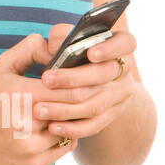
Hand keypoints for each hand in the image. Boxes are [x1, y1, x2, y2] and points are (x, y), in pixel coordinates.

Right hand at [0, 33, 84, 164]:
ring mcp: (29, 147)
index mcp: (20, 95)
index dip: (82, 84)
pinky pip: (63, 149)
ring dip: (72, 121)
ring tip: (67, 111)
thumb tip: (58, 46)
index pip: (71, 91)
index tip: (84, 80)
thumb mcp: (3, 65)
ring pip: (71, 131)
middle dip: (81, 103)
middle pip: (74, 112)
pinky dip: (64, 137)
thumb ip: (31, 48)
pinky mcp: (32, 164)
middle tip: (86, 94)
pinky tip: (55, 127)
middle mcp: (25, 124)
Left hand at [31, 23, 138, 143]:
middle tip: (46, 80)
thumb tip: (53, 46)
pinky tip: (53, 128)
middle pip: (103, 75)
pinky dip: (73, 128)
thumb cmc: (76, 53)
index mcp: (119, 46)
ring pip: (96, 104)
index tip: (90, 53)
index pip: (125, 43)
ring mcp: (120, 95)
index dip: (110, 48)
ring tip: (40, 109)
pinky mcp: (112, 115)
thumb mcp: (71, 40)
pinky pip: (94, 125)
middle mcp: (123, 71)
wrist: (93, 81)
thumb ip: (62, 36)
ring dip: (66, 108)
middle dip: (72, 78)